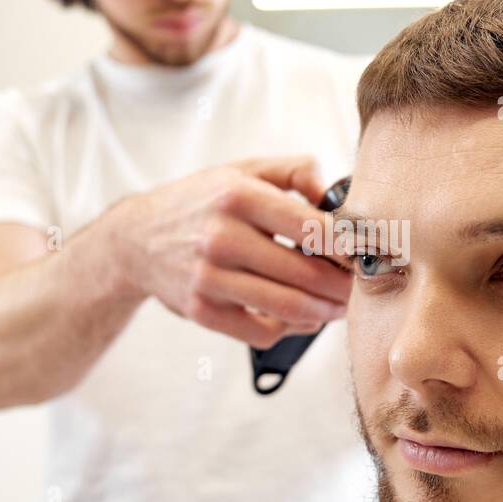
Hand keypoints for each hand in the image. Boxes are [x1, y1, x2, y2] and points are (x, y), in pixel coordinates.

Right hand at [113, 155, 352, 346]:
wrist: (136, 239)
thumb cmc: (201, 202)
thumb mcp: (243, 170)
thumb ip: (294, 171)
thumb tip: (335, 194)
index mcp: (239, 195)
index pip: (313, 228)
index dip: (349, 247)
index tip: (367, 254)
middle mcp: (222, 236)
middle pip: (306, 274)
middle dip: (343, 286)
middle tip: (361, 288)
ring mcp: (209, 277)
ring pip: (288, 307)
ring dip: (325, 312)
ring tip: (340, 307)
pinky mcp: (202, 311)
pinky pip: (261, 331)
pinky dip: (291, 330)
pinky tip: (303, 318)